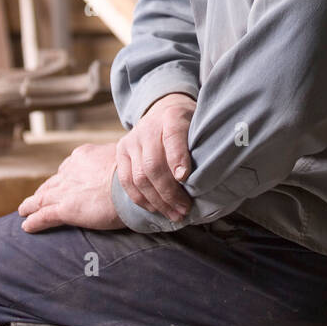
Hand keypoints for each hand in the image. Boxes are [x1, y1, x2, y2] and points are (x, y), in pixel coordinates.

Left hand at [18, 141, 124, 232]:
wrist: (132, 183)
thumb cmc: (136, 171)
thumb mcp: (124, 159)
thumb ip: (117, 163)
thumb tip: (127, 166)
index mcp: (83, 156)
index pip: (67, 168)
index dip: (62, 177)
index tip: (60, 182)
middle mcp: (70, 171)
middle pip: (52, 183)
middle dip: (44, 190)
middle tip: (37, 198)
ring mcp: (66, 191)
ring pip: (41, 199)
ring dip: (31, 206)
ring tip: (23, 211)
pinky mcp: (65, 209)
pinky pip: (43, 216)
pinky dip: (33, 221)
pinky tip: (27, 227)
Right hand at [115, 92, 195, 222]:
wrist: (163, 110)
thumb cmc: (188, 125)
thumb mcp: (200, 127)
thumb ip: (202, 147)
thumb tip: (205, 179)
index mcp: (172, 116)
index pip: (173, 136)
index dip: (178, 157)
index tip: (185, 178)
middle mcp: (148, 127)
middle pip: (153, 165)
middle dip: (170, 192)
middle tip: (185, 209)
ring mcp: (132, 140)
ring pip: (139, 177)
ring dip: (157, 201)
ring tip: (174, 215)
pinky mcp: (121, 151)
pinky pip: (126, 181)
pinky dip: (141, 199)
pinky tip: (156, 209)